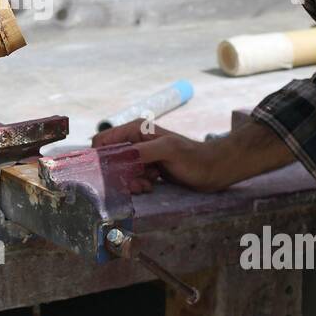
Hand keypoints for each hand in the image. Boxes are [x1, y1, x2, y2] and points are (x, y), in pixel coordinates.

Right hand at [91, 118, 218, 193]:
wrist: (214, 169)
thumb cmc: (193, 158)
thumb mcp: (168, 151)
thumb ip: (142, 152)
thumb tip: (117, 157)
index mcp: (135, 129)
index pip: (103, 141)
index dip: (101, 157)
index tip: (109, 174)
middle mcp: (135, 140)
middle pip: (111, 159)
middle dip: (119, 174)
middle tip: (137, 183)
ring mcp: (140, 155)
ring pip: (121, 172)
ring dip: (131, 182)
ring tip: (148, 185)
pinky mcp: (147, 168)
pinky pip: (132, 178)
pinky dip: (138, 184)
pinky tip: (152, 185)